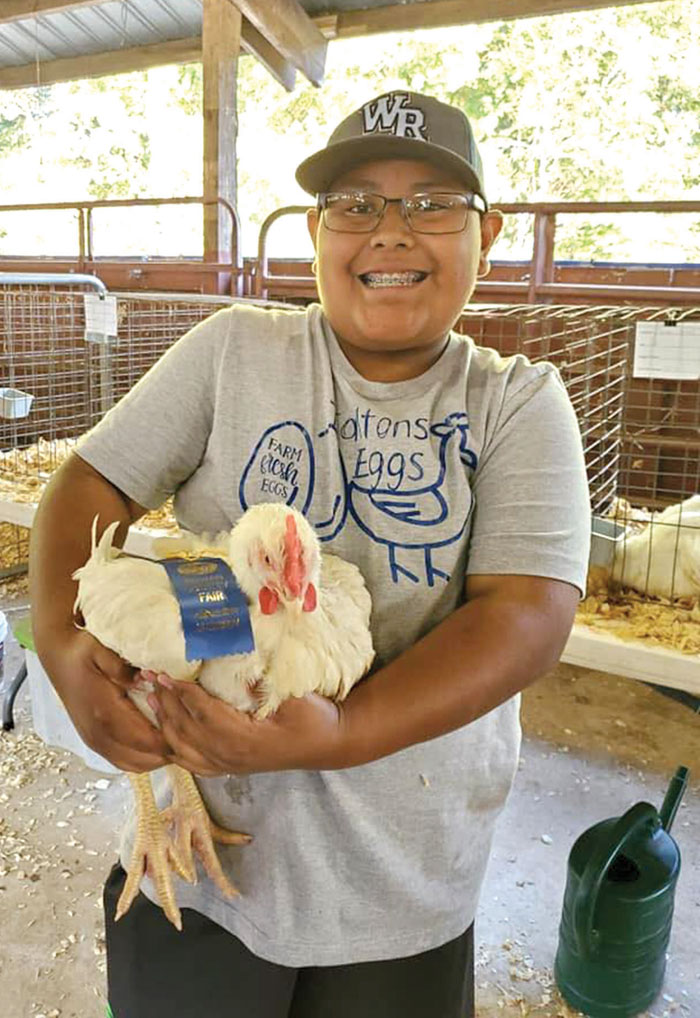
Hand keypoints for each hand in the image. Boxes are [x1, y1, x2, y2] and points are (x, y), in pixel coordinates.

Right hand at [36, 625, 171, 772]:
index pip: (149, 741)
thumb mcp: (101, 651)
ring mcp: (96, 741)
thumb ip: (123, 668)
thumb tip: (146, 681)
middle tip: (185, 729)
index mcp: (106, 714)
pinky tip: (154, 739)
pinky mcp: (94, 742)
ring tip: (173, 734)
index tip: (187, 723)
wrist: (59, 659)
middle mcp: (100, 735)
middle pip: (146, 759)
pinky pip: (124, 761)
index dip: (172, 738)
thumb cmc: (81, 652)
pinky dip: (143, 757)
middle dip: (169, 749)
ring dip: (158, 755)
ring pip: (136, 765)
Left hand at [149, 674, 347, 776]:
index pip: (202, 713)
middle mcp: (232, 756)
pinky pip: (193, 763)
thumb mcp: (290, 694)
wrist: (330, 743)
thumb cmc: (314, 716)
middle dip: (165, 702)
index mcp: (245, 738)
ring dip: (165, 722)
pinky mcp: (231, 767)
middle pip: (186, 730)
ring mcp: (230, 765)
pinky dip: (175, 747)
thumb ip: (259, 682)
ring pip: (184, 748)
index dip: (181, 693)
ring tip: (153, 697)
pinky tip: (166, 731)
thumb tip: (228, 659)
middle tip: (148, 677)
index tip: (164, 672)